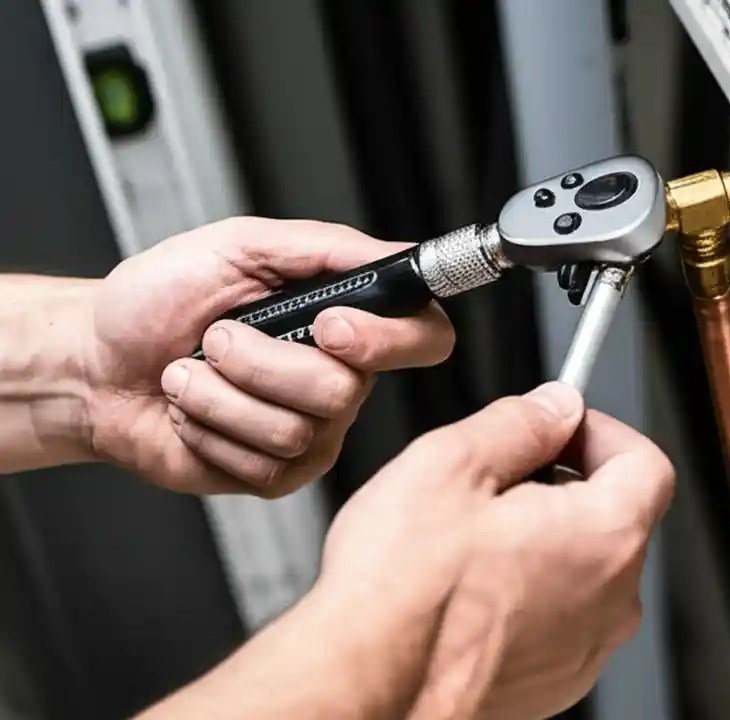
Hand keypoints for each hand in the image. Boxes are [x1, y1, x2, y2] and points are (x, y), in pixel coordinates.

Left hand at [84, 217, 454, 494]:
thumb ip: (325, 247)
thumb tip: (395, 253)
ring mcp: (311, 433)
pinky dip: (207, 429)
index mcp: (346, 321)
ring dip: (219, 395)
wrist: (94, 362)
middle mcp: (340, 380)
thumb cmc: (158, 300)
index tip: (330, 325)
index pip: (423, 337)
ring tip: (192, 374)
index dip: (389, 339)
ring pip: (296, 429)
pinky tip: (192, 412)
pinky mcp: (274, 475)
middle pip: (346, 390)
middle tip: (217, 339)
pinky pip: (263, 463)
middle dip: (260, 361)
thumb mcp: (240, 245)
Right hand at [317, 383, 675, 717]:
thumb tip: (553, 407)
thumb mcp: (451, 465)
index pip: (647, 464)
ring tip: (469, 538)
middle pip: (616, 516)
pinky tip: (467, 588)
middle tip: (497, 477)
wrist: (367, 691)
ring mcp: (585, 650)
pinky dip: (526, 593)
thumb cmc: (402, 596)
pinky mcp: (554, 684)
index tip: (559, 426)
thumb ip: (520, 423)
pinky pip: (559, 617)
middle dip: (563, 484)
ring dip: (541, 540)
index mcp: (605, 537)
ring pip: (583, 568)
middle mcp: (611, 600)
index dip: (600, 433)